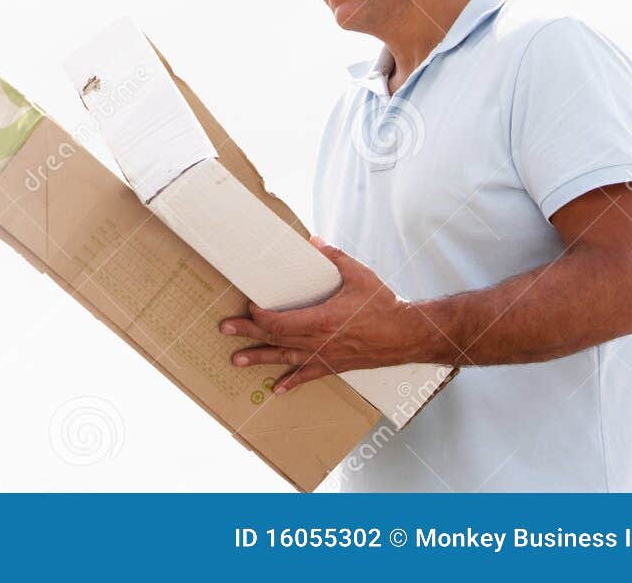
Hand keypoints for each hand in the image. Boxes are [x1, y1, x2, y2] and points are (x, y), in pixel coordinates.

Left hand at [218, 236, 432, 393]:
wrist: (406, 335)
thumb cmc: (382, 305)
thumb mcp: (358, 275)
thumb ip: (334, 257)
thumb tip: (313, 241)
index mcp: (321, 319)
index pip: (279, 321)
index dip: (259, 315)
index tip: (248, 305)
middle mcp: (318, 341)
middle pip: (274, 337)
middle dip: (247, 332)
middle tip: (225, 329)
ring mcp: (324, 356)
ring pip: (285, 358)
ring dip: (259, 358)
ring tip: (236, 360)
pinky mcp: (334, 365)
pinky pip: (308, 376)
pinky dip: (291, 382)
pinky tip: (277, 389)